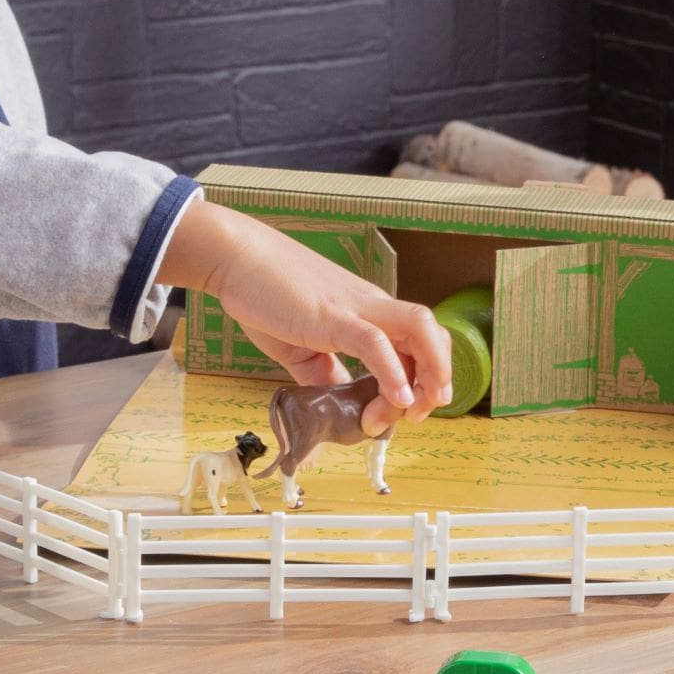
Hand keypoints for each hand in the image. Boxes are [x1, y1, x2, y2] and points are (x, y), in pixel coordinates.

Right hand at [159, 198, 454, 428]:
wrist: (236, 258)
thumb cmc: (266, 295)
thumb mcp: (301, 346)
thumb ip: (323, 375)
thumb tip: (338, 406)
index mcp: (369, 315)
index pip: (419, 344)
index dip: (423, 380)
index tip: (402, 413)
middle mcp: (373, 308)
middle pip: (431, 336)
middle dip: (437, 378)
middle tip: (416, 415)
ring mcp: (357, 309)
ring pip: (419, 331)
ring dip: (431, 371)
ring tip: (418, 407)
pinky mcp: (333, 316)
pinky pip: (374, 343)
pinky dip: (393, 372)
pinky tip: (399, 399)